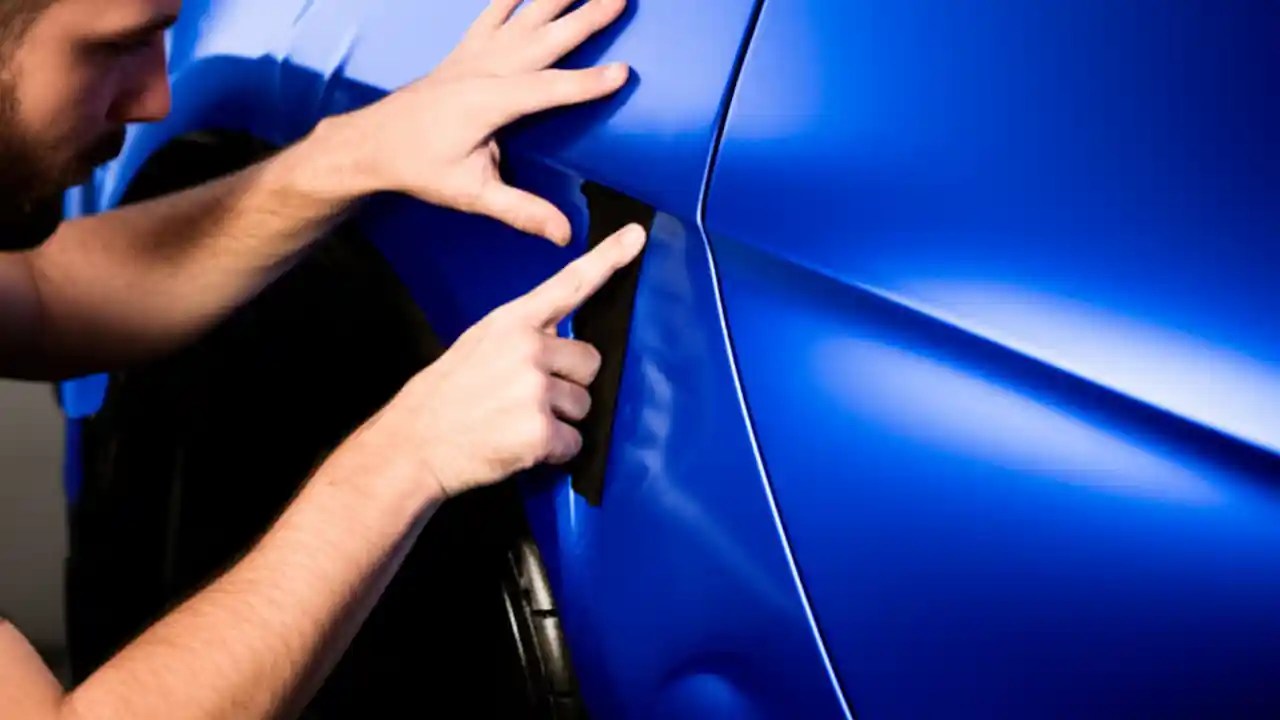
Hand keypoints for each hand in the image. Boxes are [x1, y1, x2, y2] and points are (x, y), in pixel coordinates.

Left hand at [316, 0, 629, 245]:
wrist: (373, 143)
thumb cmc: (420, 167)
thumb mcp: (470, 194)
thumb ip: (520, 210)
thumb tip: (562, 234)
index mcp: (487, 103)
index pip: (546, 90)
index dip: (586, 83)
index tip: (622, 72)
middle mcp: (483, 70)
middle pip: (543, 40)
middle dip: (585, 19)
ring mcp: (473, 56)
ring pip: (523, 18)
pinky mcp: (466, 52)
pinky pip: (493, 14)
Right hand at [326, 223, 647, 501]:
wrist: (415, 443)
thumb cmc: (448, 396)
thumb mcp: (481, 344)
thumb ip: (525, 335)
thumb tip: (565, 344)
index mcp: (512, 321)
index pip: (569, 284)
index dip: (608, 259)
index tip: (637, 236)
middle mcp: (529, 348)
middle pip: (590, 362)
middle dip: (570, 383)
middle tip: (528, 398)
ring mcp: (535, 389)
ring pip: (584, 405)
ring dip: (560, 420)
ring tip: (515, 422)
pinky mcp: (539, 431)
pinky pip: (573, 442)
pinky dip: (554, 451)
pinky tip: (519, 447)